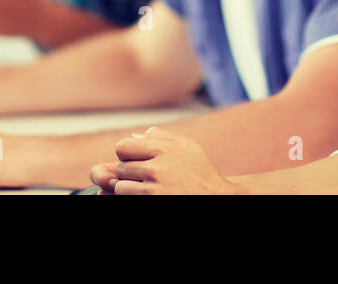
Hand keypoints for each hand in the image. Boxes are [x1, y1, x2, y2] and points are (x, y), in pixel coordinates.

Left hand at [92, 127, 241, 194]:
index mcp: (165, 149)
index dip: (126, 154)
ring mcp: (154, 189)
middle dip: (128, 172)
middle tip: (144, 177)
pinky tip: (148, 194)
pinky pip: (126, 197)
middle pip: (121, 167)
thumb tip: (133, 137)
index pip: (123, 147)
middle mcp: (158, 168)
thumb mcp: (188, 146)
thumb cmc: (201, 173)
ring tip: (146, 187)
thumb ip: (160, 136)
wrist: (216, 198)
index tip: (134, 160)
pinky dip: (133, 197)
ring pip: (120, 186)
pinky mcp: (152, 201)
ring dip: (129, 188)